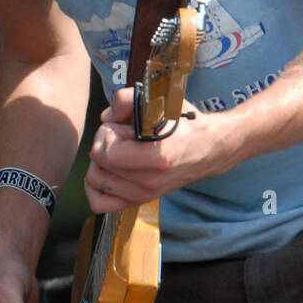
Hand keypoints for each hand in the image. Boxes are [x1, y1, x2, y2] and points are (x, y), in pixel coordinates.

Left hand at [84, 88, 232, 212]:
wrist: (208, 148)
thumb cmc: (185, 124)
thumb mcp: (160, 103)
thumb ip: (128, 99)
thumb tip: (107, 117)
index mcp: (156, 157)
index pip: (104, 152)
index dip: (107, 133)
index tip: (122, 125)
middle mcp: (149, 181)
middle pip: (97, 167)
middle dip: (103, 145)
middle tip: (121, 136)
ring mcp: (144, 195)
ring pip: (95, 183)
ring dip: (100, 163)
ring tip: (117, 151)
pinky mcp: (140, 200)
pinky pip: (100, 202)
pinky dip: (97, 186)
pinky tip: (107, 170)